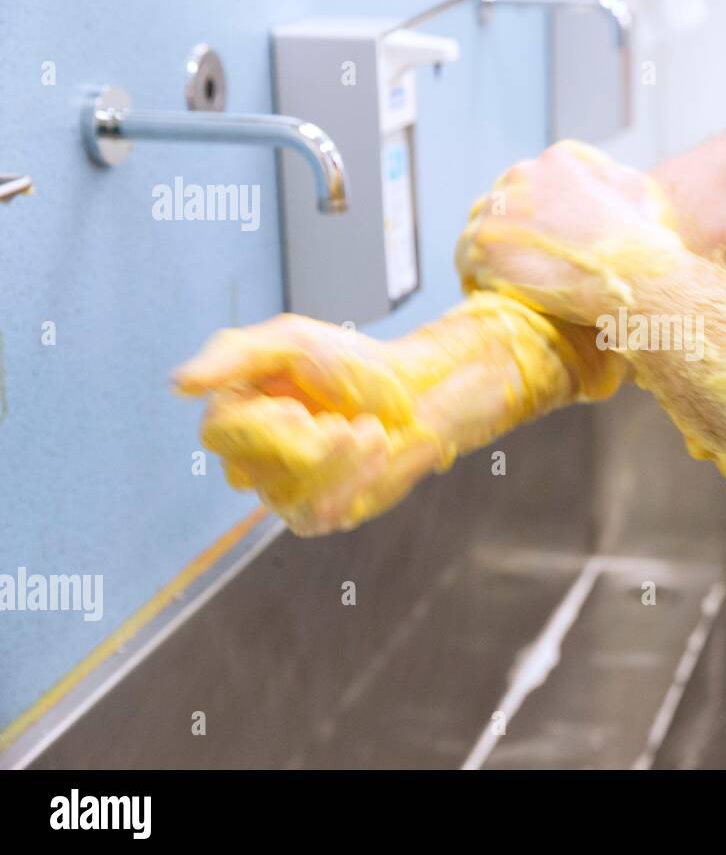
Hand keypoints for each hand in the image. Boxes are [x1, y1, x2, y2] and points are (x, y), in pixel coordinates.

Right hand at [173, 297, 626, 535]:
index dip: (262, 425)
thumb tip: (178, 382)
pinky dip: (353, 478)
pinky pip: (318, 513)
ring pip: (285, 495)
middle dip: (304, 443)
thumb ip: (234, 354)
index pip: (218, 434)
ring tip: (368, 428)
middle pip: (247, 469)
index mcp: (238, 414)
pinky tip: (375, 449)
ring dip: (338, 459)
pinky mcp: (319, 513)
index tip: (301, 408)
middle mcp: (253, 457)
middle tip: (341, 419)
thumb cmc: (355, 364)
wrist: (418, 392)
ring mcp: (283, 490)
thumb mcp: (291, 341)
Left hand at [456, 140, 689, 324]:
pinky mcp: (485, 246)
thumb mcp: (641, 192)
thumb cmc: (646, 244)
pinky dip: (475, 275)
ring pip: (479, 227)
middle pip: (501, 201)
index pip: (529, 181)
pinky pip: (466, 258)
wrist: (633, 279)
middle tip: (521, 261)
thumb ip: (613, 179)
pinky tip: (489, 292)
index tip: (539, 237)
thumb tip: (602, 178)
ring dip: (490, 252)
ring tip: (500, 280)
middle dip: (510, 230)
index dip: (533, 212)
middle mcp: (522, 176)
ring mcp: (500, 210)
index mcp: (557, 160)